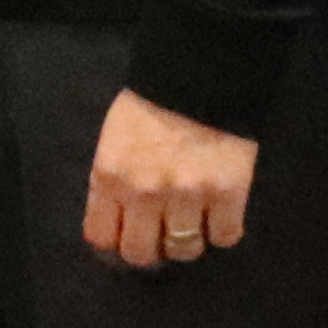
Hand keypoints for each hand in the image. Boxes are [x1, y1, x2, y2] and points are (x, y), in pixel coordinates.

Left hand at [82, 89, 261, 271]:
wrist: (200, 74)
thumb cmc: (152, 104)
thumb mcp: (114, 140)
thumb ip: (112, 181)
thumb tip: (116, 222)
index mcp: (109, 176)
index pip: (100, 237)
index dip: (115, 242)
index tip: (128, 237)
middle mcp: (143, 193)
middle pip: (141, 254)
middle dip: (151, 248)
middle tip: (162, 234)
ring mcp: (187, 196)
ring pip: (185, 250)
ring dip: (189, 239)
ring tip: (194, 219)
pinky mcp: (227, 194)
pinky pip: (225, 236)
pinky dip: (224, 230)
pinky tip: (221, 212)